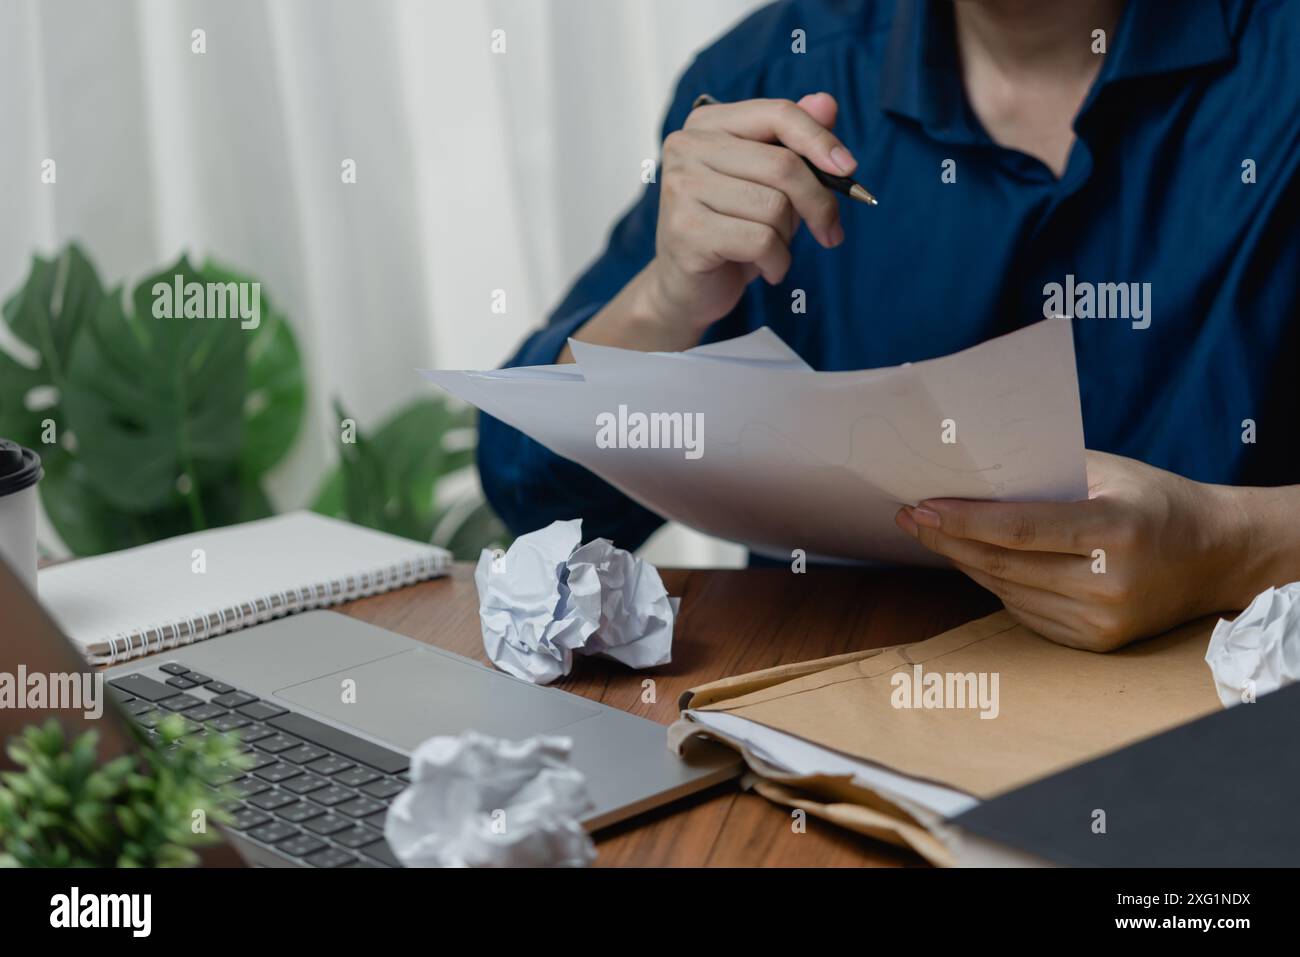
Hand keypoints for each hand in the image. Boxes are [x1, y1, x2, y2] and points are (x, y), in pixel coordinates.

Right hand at [646, 93, 854, 334]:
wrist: (687, 289)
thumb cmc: (732, 230)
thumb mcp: (769, 184)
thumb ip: (795, 143)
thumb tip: (826, 103)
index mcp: (708, 124)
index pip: (778, 114)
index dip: (820, 140)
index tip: (849, 169)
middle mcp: (688, 146)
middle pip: (783, 164)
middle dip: (819, 203)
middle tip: (831, 232)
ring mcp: (682, 186)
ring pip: (774, 206)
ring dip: (789, 238)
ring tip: (775, 250)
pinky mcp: (686, 228)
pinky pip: (760, 241)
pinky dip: (778, 262)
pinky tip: (768, 269)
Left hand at [894, 451, 1243, 650]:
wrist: (1215, 555)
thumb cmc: (1153, 500)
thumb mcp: (1108, 472)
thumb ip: (1044, 474)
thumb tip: (970, 474)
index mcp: (1116, 530)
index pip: (1020, 529)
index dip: (964, 520)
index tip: (921, 506)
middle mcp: (1109, 583)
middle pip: (1003, 564)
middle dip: (948, 540)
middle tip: (911, 517)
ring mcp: (1102, 620)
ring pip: (1006, 590)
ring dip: (964, 562)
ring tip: (935, 534)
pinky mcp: (1094, 642)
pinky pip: (1024, 611)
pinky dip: (996, 585)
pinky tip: (977, 561)